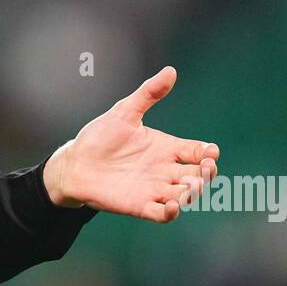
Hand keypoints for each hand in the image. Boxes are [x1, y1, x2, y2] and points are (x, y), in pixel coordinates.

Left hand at [44, 66, 218, 222]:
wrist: (75, 162)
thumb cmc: (100, 136)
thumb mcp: (125, 112)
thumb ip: (148, 94)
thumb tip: (171, 70)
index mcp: (166, 148)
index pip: (196, 152)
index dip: (207, 153)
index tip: (211, 151)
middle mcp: (164, 170)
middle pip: (196, 175)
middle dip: (206, 173)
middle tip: (206, 168)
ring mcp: (154, 189)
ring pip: (183, 195)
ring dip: (191, 193)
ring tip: (191, 186)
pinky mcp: (139, 205)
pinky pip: (161, 214)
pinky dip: (170, 213)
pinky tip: (172, 206)